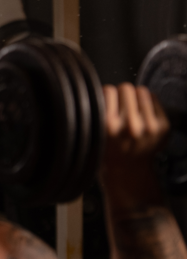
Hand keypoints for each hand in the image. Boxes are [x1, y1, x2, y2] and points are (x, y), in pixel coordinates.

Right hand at [101, 83, 169, 204]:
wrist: (128, 170)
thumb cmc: (108, 148)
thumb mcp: (95, 132)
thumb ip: (99, 111)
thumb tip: (108, 87)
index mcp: (109, 127)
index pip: (108, 90)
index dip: (106, 96)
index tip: (106, 105)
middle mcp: (130, 126)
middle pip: (125, 87)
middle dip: (121, 95)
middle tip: (119, 107)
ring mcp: (149, 126)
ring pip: (141, 90)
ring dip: (135, 97)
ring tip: (131, 110)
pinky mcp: (163, 126)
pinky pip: (154, 98)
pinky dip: (147, 102)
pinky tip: (142, 114)